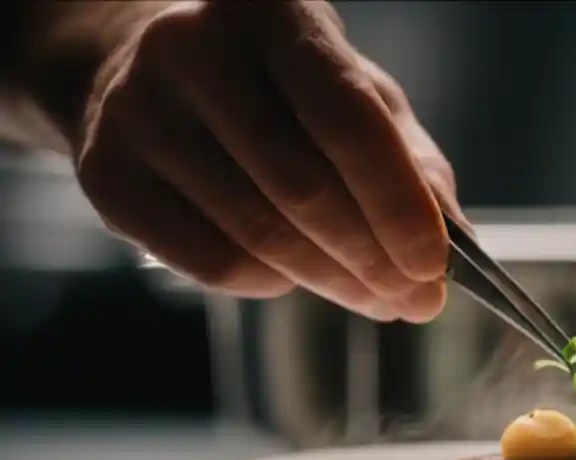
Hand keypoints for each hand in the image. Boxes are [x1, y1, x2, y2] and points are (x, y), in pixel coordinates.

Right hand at [69, 1, 456, 321]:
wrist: (136, 64)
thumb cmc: (276, 84)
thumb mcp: (356, 93)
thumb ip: (410, 161)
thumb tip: (456, 245)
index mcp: (272, 12)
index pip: (348, 122)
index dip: (398, 205)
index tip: (435, 267)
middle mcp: (193, 49)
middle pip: (303, 189)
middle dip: (373, 260)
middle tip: (416, 301)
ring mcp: (138, 111)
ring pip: (259, 234)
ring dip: (333, 282)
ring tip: (376, 299)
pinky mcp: (106, 174)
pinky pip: (210, 262)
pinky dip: (270, 284)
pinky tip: (296, 275)